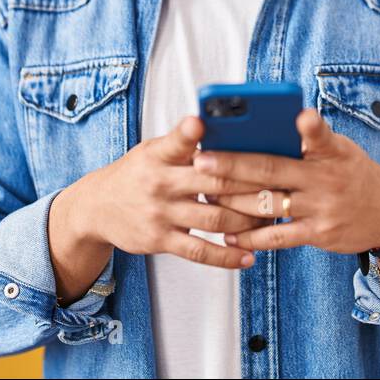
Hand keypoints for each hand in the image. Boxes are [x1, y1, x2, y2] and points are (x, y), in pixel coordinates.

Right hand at [73, 116, 277, 268]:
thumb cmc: (137, 173)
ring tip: (273, 219)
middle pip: (213, 181)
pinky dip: (226, 257)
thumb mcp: (152, 149)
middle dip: (251, 183)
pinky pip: (199, 251)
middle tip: (282, 184)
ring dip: (248, 220)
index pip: (178, 140)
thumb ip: (184, 144)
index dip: (190, 132)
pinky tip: (248, 257)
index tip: (201, 122)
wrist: (96, 208)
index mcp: (158, 154)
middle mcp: (160, 182)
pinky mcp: (160, 240)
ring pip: (214, 217)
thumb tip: (221, 127)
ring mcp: (161, 213)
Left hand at [194, 108, 379, 255]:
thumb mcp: (341, 149)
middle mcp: (325, 178)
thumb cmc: (353, 172)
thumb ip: (308, 142)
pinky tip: (228, 234)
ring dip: (232, 202)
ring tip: (205, 195)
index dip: (310, 126)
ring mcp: (321, 208)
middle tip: (202, 161)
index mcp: (331, 151)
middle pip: (271, 170)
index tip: (300, 115)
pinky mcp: (318, 234)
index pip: (320, 134)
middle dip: (232, 166)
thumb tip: (263, 129)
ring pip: (267, 204)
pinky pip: (277, 237)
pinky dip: (251, 237)